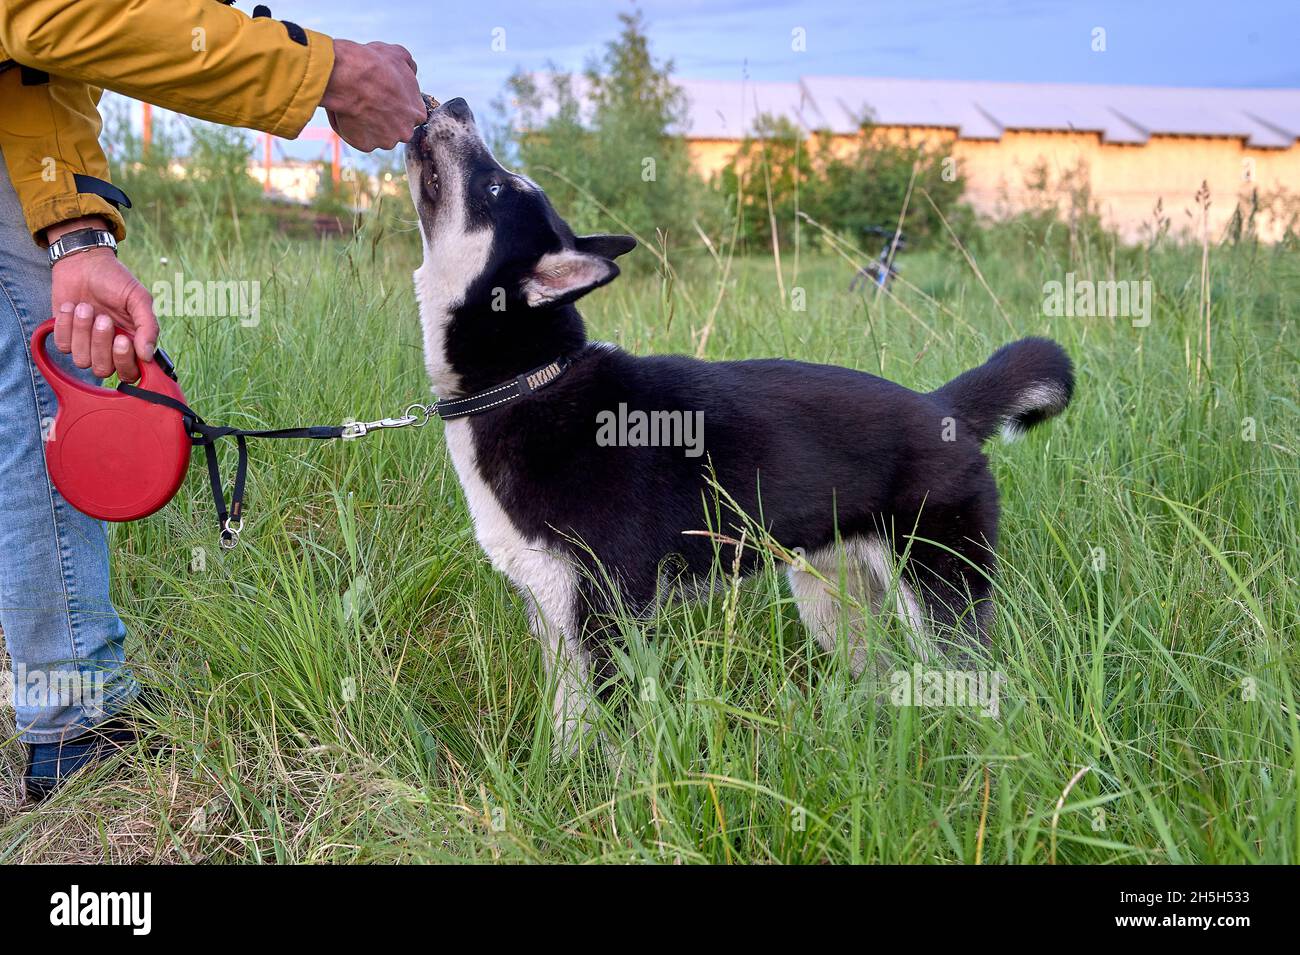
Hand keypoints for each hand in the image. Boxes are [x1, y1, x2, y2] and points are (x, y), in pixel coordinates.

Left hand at [48, 217, 157, 383]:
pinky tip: (71, 307)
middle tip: (103, 318)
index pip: (131, 372)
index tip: (122, 340)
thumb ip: (148, 327)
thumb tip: (147, 356)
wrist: (82, 262)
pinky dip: (65, 325)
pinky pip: (63, 347)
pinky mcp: (66, 337)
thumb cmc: (115, 279)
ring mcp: (87, 345)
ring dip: (82, 331)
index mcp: (133, 343)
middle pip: (104, 370)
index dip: (125, 362)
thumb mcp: (139, 298)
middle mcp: (110, 349)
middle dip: (100, 344)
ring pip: (82, 360)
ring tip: (85, 306)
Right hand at [321, 39, 425, 151]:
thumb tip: (411, 71)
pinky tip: (348, 113)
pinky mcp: (366, 146)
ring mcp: (386, 141)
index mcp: (418, 114)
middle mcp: (406, 132)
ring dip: (369, 123)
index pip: (412, 114)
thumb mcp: (399, 55)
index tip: (386, 95)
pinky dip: (354, 129)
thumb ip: (410, 67)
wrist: (348, 76)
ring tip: (356, 103)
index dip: (398, 104)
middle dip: (386, 117)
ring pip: (378, 135)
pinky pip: (360, 139)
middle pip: (396, 127)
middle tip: (370, 99)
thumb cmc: (375, 64)